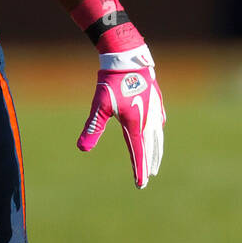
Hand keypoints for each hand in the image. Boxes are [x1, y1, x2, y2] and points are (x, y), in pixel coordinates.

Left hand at [77, 46, 164, 188]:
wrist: (128, 58)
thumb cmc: (112, 82)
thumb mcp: (99, 106)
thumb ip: (92, 129)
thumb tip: (82, 149)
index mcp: (136, 124)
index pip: (138, 153)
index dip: (139, 170)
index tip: (140, 184)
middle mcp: (148, 120)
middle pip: (150, 148)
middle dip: (148, 164)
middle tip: (147, 178)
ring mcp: (155, 110)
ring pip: (157, 137)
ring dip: (156, 151)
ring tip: (155, 164)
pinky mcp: (156, 101)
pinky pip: (159, 122)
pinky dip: (158, 133)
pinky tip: (158, 132)